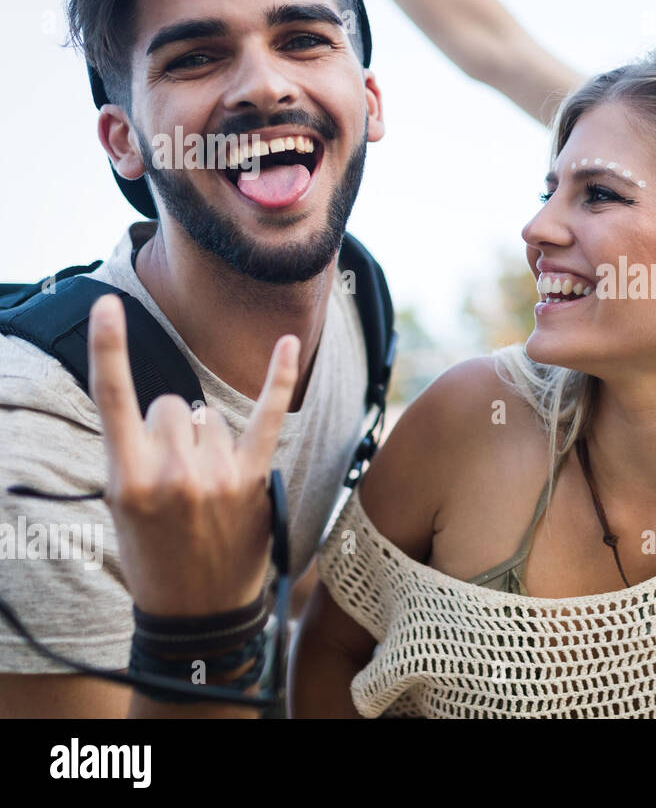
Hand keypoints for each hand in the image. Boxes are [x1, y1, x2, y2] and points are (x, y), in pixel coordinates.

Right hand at [88, 295, 299, 615]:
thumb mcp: (124, 508)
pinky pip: (267, 414)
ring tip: (204, 488)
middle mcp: (172, 470)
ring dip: (205, 439)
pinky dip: (279, 377)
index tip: (107, 305)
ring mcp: (216, 473)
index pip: (113, 398)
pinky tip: (287, 342)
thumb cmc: (155, 555)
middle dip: (167, 431)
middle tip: (172, 481)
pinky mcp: (252, 476)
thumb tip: (173, 409)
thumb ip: (138, 453)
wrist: (197, 611)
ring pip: (206, 415)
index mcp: (128, 478)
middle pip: (168, 405)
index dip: (108, 347)